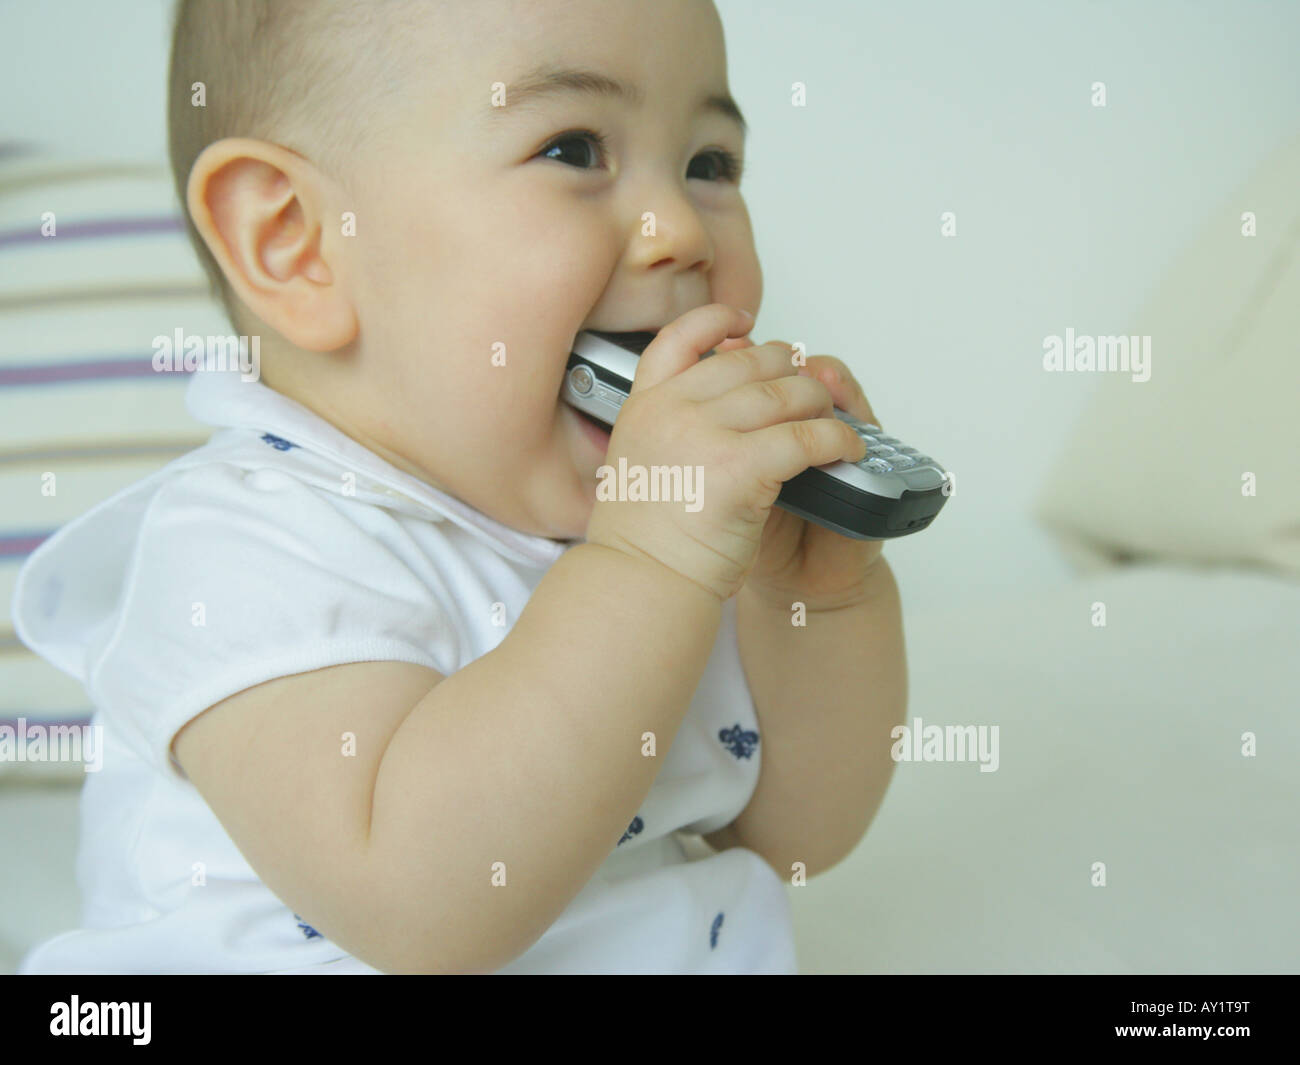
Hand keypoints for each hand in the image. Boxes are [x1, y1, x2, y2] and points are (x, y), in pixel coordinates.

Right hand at [584, 305, 867, 603]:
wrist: (641, 587)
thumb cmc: (644, 543)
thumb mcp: (638, 465)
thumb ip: (667, 428)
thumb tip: (718, 401)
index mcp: (644, 406)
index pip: (679, 339)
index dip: (718, 323)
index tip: (744, 325)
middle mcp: (672, 410)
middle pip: (749, 362)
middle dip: (789, 372)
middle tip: (808, 392)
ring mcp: (704, 434)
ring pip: (786, 395)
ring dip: (821, 405)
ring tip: (835, 423)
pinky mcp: (741, 467)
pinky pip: (807, 438)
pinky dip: (838, 441)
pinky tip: (848, 451)